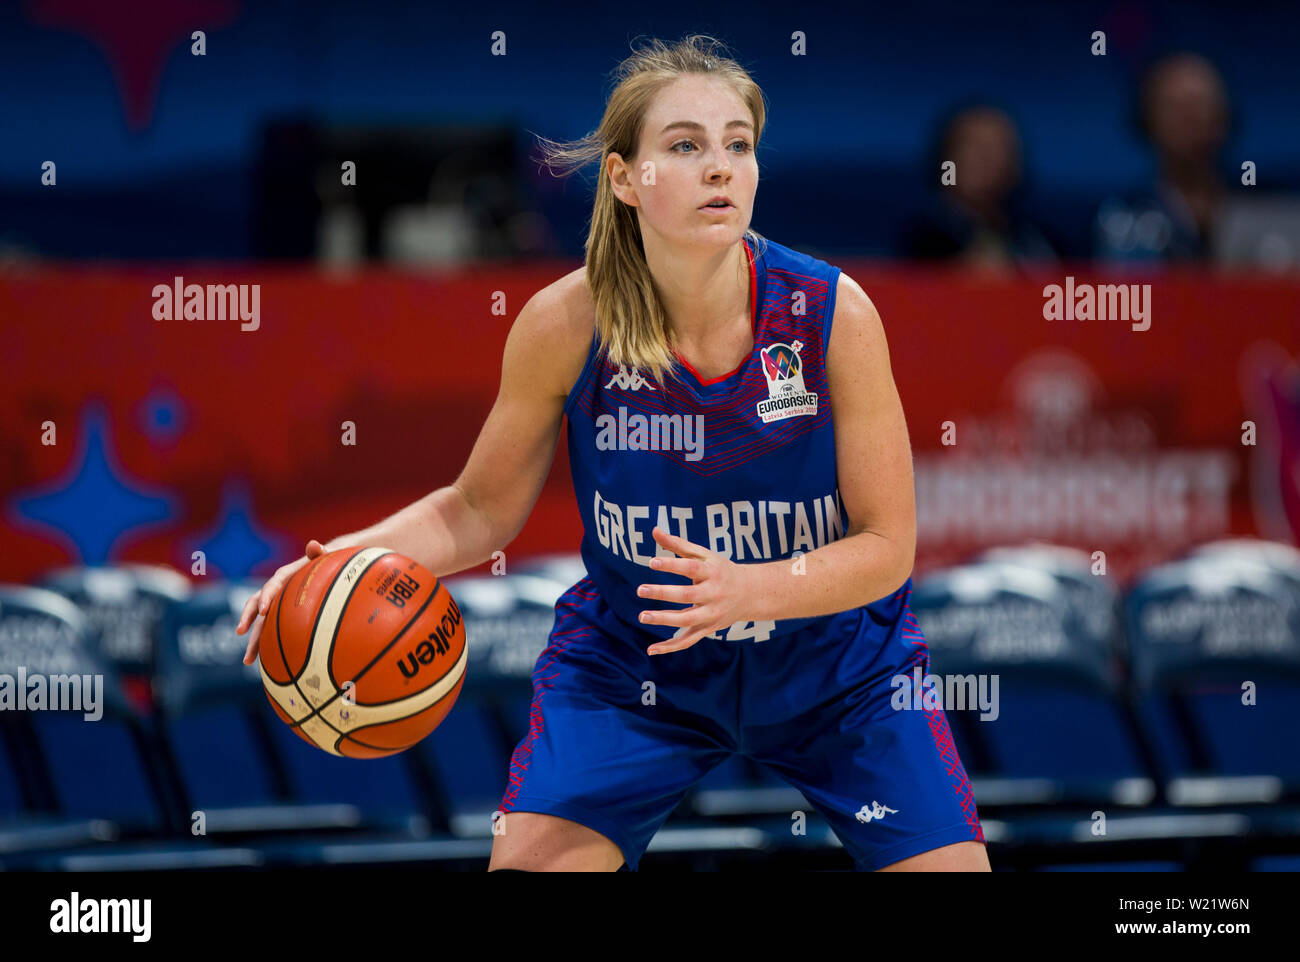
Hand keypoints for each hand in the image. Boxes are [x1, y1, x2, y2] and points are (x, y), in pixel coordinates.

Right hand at [236, 539, 327, 664]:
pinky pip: (270, 630)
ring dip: (253, 640)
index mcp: (285, 577)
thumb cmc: (327, 563)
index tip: (263, 611)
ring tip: (248, 661)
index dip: (266, 596)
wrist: (326, 569)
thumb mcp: (326, 556)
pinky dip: (267, 645)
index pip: (272, 585)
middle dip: (248, 620)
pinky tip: (267, 664)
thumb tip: (314, 544)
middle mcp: (276, 591)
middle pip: (256, 605)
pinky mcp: (281, 616)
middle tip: (241, 633)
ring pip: (259, 622)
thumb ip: (320, 552)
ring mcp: (276, 604)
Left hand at [636, 526, 750, 655]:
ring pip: (687, 620)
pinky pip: (688, 640)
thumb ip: (678, 544)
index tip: (652, 562)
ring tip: (642, 616)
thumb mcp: (703, 555)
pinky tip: (651, 649)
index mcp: (713, 572)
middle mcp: (714, 594)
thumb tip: (654, 530)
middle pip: (687, 595)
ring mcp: (711, 614)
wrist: (750, 593)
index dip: (672, 565)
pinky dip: (670, 647)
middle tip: (641, 589)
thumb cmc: (719, 570)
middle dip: (663, 593)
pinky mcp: (707, 628)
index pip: (691, 568)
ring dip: (664, 619)